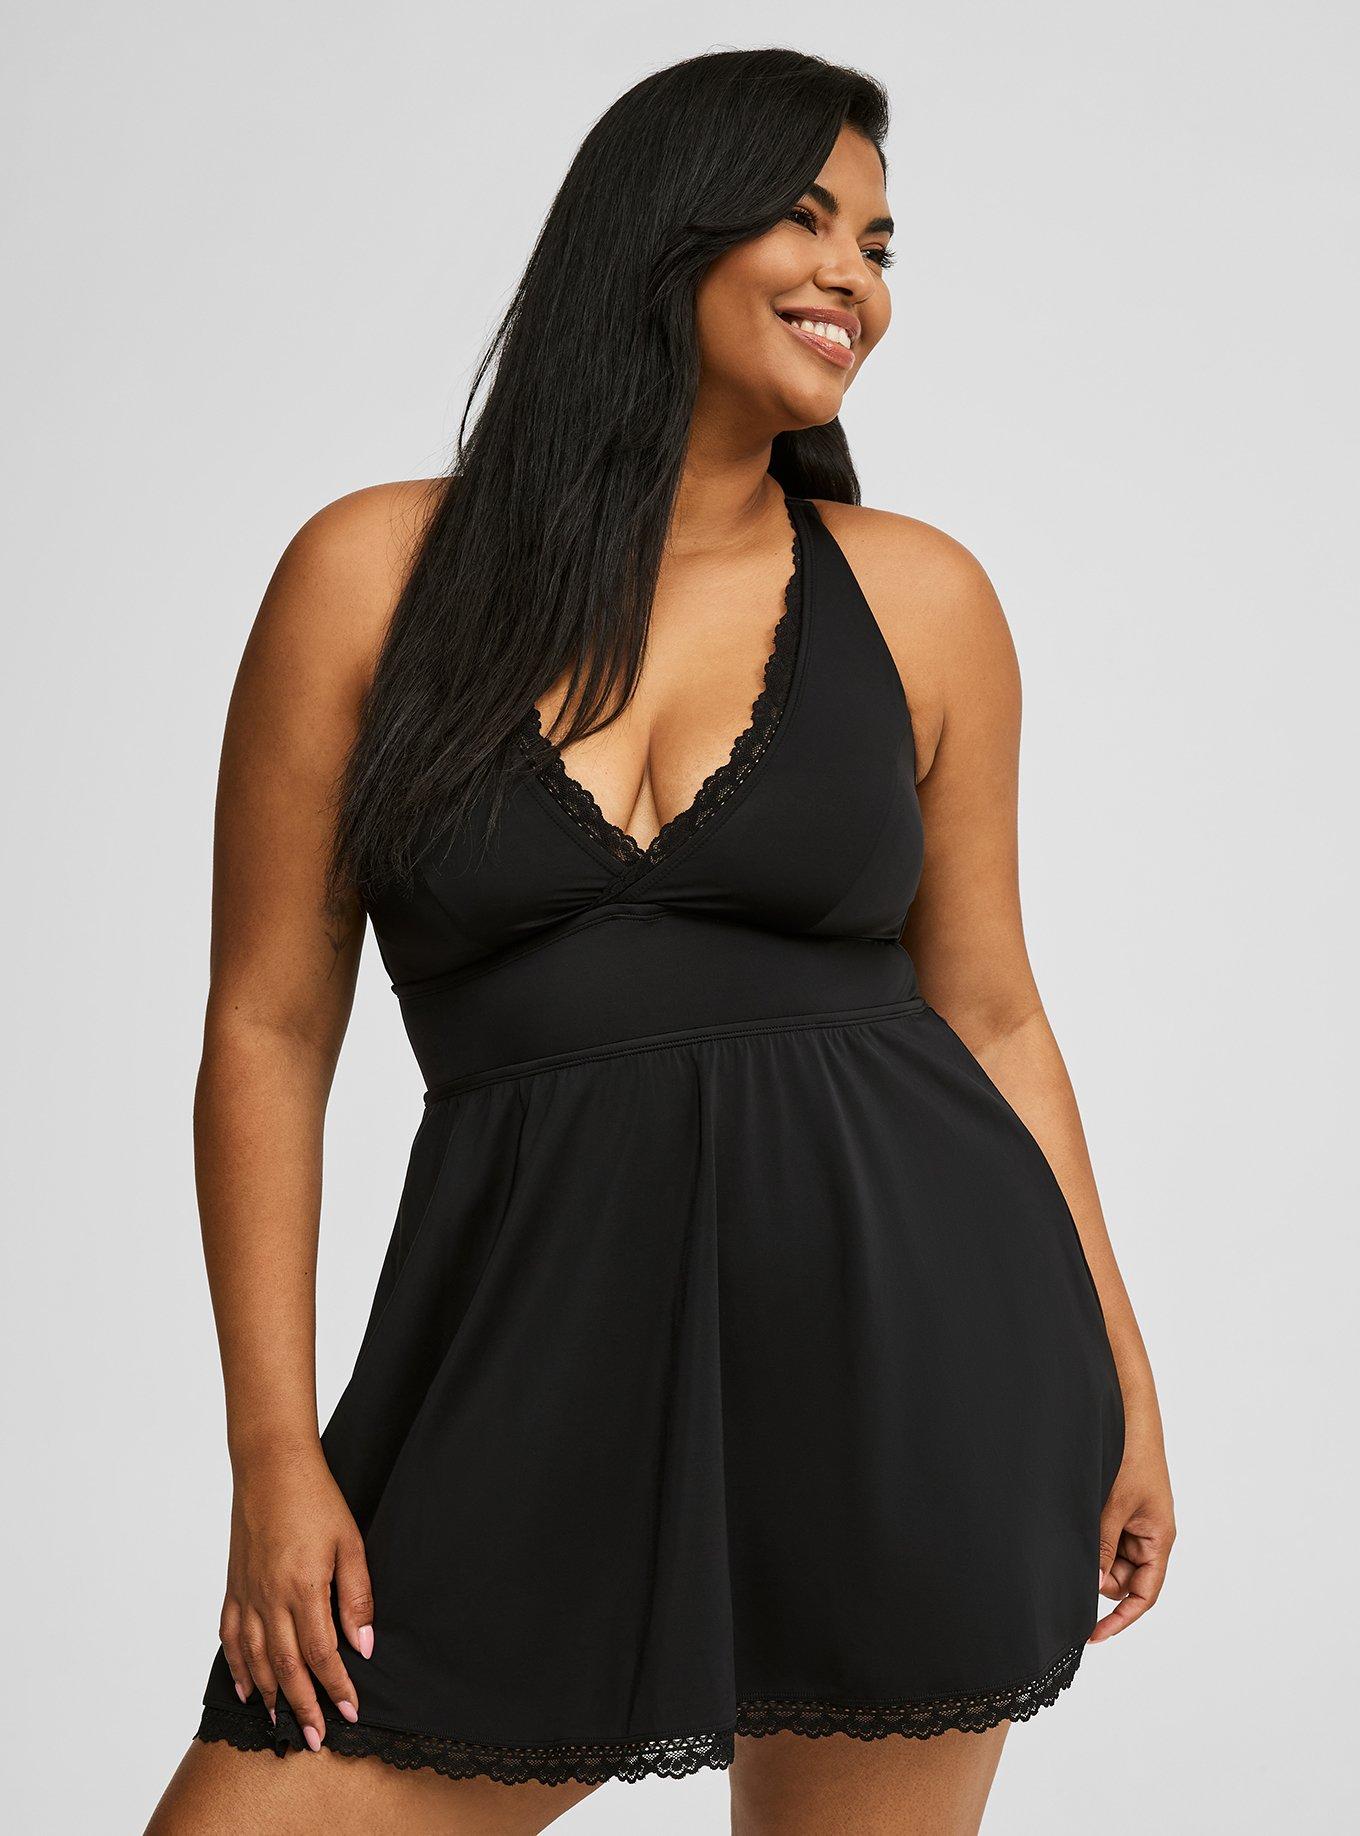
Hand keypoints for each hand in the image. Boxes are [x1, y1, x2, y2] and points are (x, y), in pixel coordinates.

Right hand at [218, 1441, 374, 1749]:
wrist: (271, 1467)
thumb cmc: (317, 1499)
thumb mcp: (350, 1542)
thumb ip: (356, 1596)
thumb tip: (363, 1646)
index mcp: (304, 1587)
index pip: (321, 1654)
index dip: (336, 1687)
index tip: (350, 1713)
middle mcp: (270, 1598)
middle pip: (286, 1668)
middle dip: (303, 1706)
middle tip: (315, 1738)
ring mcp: (247, 1594)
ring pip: (256, 1660)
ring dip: (271, 1696)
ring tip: (284, 1722)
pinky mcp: (234, 1586)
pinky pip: (232, 1637)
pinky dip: (238, 1667)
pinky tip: (247, 1688)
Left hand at [1091, 1411, 1174, 1642]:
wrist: (1128, 1412)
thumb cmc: (1132, 1455)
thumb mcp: (1113, 1506)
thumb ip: (1102, 1546)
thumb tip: (1090, 1584)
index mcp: (1158, 1539)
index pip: (1143, 1595)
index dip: (1120, 1619)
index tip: (1092, 1635)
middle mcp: (1149, 1535)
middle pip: (1122, 1578)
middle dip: (1099, 1574)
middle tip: (1077, 1553)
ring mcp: (1133, 1521)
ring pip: (1110, 1556)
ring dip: (1093, 1550)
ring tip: (1079, 1519)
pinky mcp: (1119, 1507)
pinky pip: (1104, 1534)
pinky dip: (1090, 1534)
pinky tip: (1077, 1515)